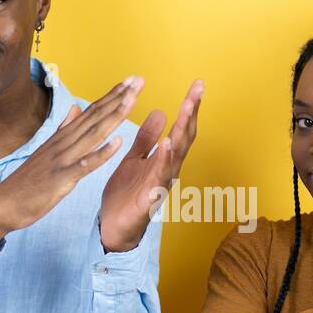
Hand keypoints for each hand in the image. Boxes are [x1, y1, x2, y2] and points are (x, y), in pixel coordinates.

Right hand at [0, 76, 141, 247]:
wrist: (3, 204)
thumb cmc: (27, 181)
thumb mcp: (47, 150)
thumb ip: (63, 129)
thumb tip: (76, 108)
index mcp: (63, 137)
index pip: (92, 111)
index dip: (112, 95)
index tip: (131, 80)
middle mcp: (63, 143)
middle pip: (95, 117)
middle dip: (118, 98)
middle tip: (138, 80)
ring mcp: (62, 159)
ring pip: (92, 134)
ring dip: (113, 116)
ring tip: (132, 99)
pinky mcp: (60, 178)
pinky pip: (84, 165)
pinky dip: (101, 153)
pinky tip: (117, 143)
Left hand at [98, 77, 203, 251]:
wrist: (113, 226)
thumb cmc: (126, 195)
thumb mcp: (134, 159)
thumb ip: (147, 139)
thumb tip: (159, 112)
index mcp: (164, 159)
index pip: (180, 128)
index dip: (190, 107)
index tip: (197, 85)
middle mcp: (168, 168)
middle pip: (184, 136)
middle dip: (192, 112)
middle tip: (198, 89)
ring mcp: (162, 182)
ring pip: (177, 153)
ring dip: (182, 130)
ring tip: (187, 108)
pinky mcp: (151, 196)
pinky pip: (160, 175)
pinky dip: (165, 158)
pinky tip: (168, 142)